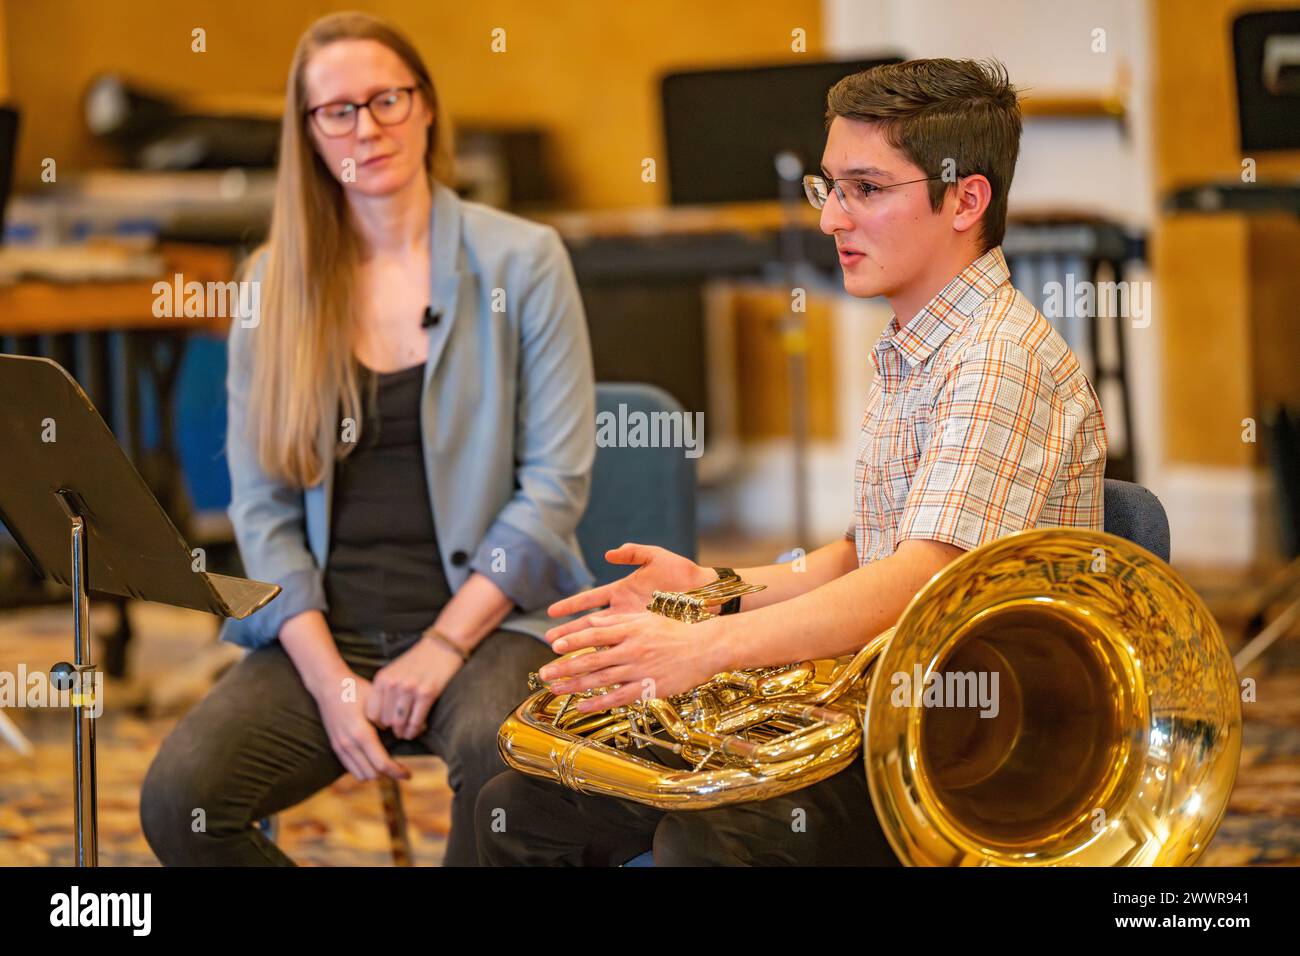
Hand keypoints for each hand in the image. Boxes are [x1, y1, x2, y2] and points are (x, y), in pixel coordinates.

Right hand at [313, 672, 411, 781]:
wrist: (328, 685)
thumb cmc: (356, 689)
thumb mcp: (378, 700)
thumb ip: (394, 716)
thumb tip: (418, 728)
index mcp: (361, 733)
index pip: (381, 763)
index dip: (397, 772)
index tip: (408, 774)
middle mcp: (348, 744)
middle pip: (372, 774)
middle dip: (389, 774)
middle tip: (402, 769)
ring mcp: (340, 746)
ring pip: (360, 775)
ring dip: (376, 773)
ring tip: (389, 765)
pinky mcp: (335, 746)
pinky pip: (351, 768)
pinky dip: (364, 769)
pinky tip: (374, 760)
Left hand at [366, 634, 463, 738]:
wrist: (442, 646)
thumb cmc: (418, 660)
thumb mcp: (394, 671)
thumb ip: (385, 690)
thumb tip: (381, 718)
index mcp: (382, 679)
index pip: (371, 713)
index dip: (378, 724)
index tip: (386, 726)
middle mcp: (393, 684)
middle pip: (385, 721)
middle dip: (392, 729)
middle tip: (399, 731)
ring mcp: (409, 689)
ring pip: (400, 723)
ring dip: (404, 732)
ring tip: (408, 733)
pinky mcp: (427, 693)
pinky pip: (416, 721)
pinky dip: (416, 730)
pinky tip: (419, 729)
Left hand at [537, 611, 728, 711]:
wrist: (705, 648)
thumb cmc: (674, 632)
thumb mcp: (645, 619)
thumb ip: (617, 622)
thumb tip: (591, 622)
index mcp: (630, 630)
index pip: (595, 635)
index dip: (572, 641)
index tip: (553, 646)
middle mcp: (632, 650)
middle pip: (592, 659)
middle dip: (565, 667)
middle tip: (544, 672)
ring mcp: (639, 670)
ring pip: (601, 679)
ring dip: (575, 686)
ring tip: (555, 689)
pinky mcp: (648, 688)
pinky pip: (618, 697)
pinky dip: (598, 703)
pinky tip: (581, 706)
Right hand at [545, 543, 714, 646]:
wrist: (706, 592)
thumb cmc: (681, 572)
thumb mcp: (656, 557)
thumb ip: (633, 552)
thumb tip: (610, 553)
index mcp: (622, 592)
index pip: (590, 600)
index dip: (571, 606)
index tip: (552, 613)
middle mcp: (624, 611)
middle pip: (590, 623)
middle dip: (570, 632)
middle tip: (550, 642)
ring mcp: (634, 626)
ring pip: (603, 639)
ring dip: (585, 648)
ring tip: (566, 658)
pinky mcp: (646, 636)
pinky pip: (624, 648)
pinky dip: (610, 657)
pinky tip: (596, 667)